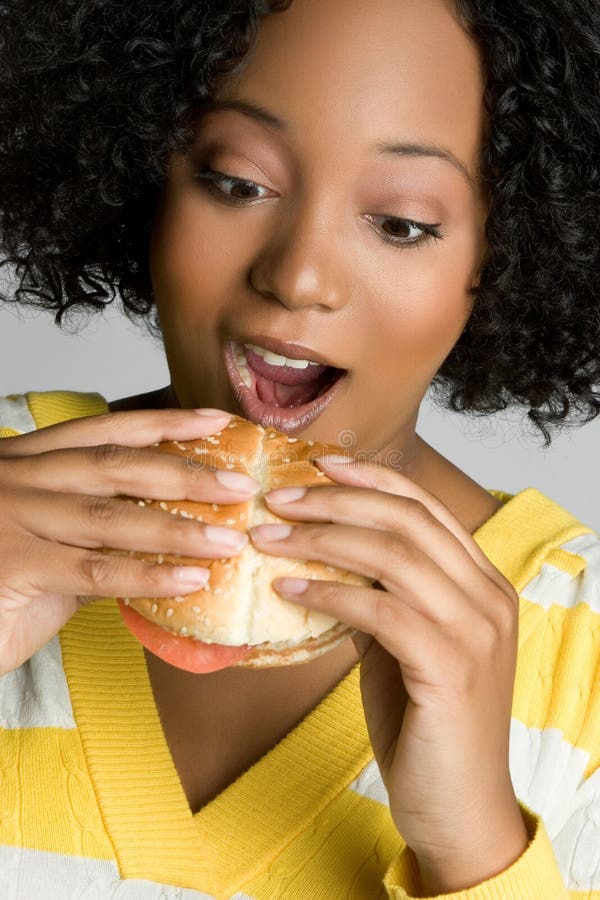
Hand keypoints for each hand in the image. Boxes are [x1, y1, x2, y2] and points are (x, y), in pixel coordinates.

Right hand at [0, 407, 259, 675]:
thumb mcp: (40, 540)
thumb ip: (87, 530)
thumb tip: (155, 530)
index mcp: (25, 464)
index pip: (104, 432)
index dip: (164, 423)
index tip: (216, 421)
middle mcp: (17, 481)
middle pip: (115, 466)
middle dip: (184, 472)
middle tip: (240, 484)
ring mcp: (14, 521)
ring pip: (110, 516)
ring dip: (178, 527)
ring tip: (231, 538)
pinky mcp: (16, 569)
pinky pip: (95, 572)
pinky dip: (148, 575)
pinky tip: (191, 579)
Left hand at [249, 455, 527, 893]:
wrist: (458, 807)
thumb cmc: (426, 721)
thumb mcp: (403, 644)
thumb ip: (380, 596)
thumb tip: (323, 557)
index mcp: (482, 583)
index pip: (425, 507)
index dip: (371, 479)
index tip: (319, 464)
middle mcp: (489, 596)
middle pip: (407, 521)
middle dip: (336, 501)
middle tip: (279, 498)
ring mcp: (477, 631)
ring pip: (393, 557)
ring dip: (321, 540)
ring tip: (268, 538)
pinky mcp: (452, 668)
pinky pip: (380, 611)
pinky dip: (329, 592)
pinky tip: (288, 588)